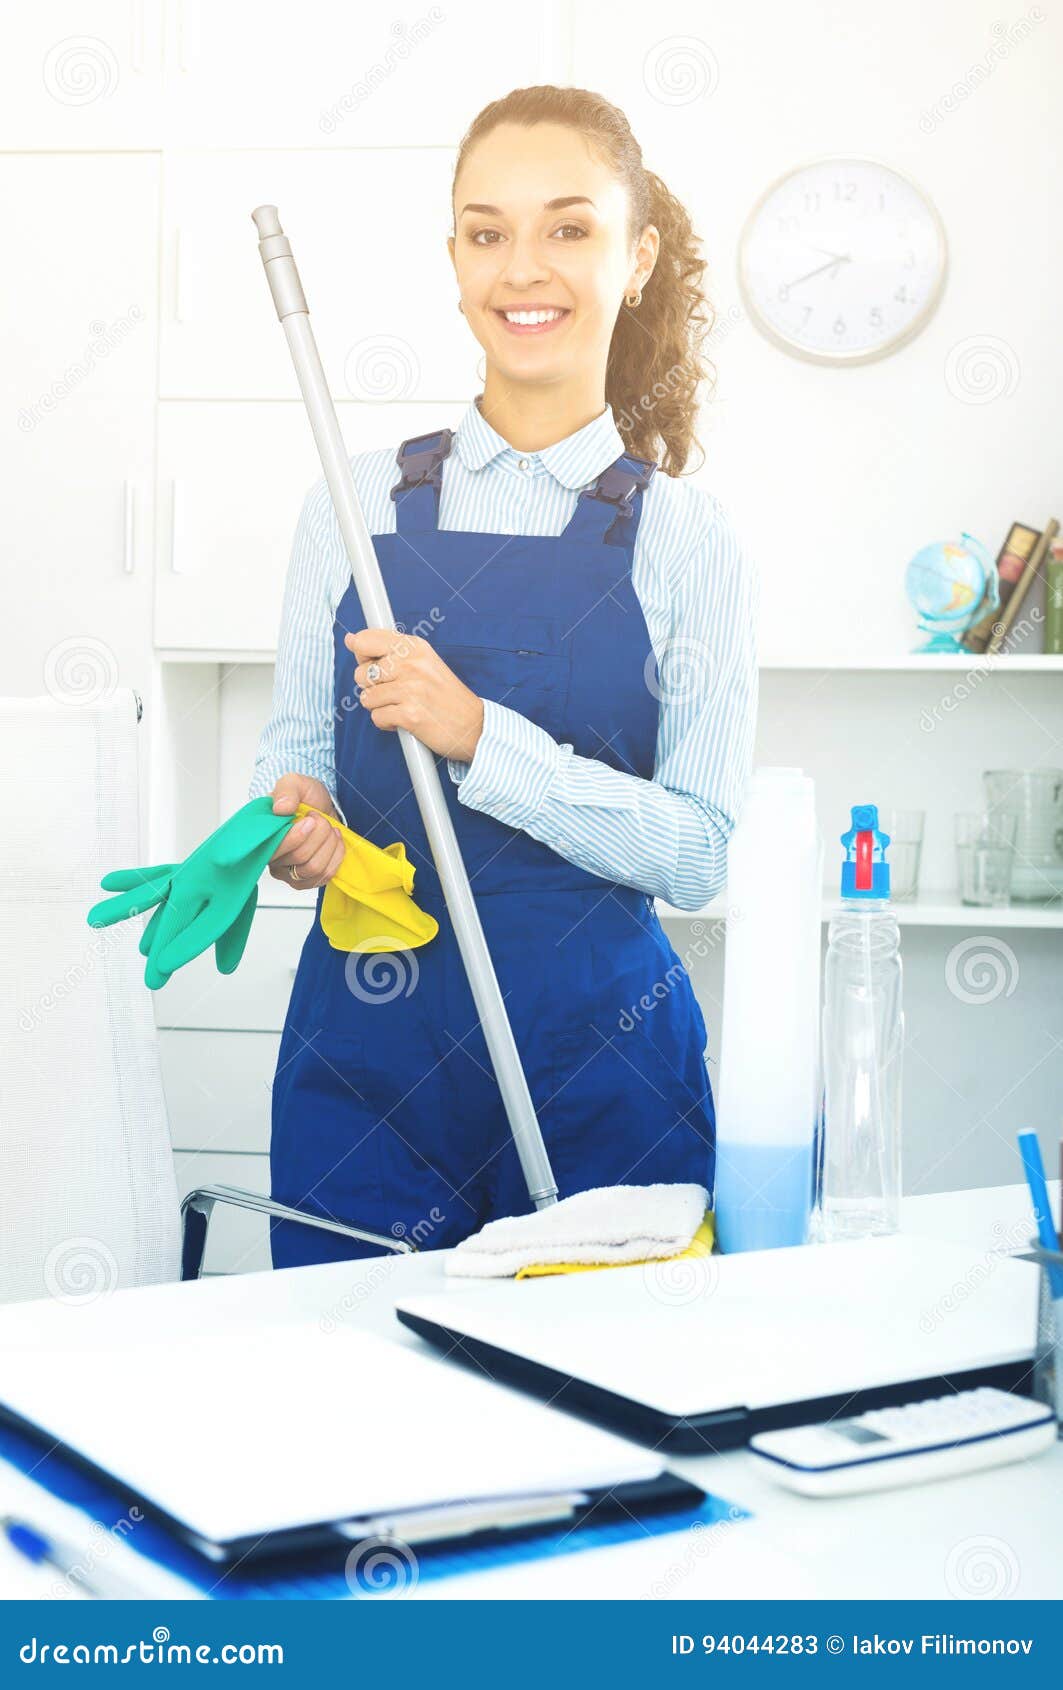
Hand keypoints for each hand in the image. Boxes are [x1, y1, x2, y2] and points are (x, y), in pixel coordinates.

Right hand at [267, 773, 344, 889]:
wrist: (322, 807)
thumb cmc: (305, 798)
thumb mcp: (294, 783)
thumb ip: (286, 791)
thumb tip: (280, 809)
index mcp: (262, 838)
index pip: (275, 850)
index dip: (297, 836)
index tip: (310, 818)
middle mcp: (272, 860)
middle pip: (300, 858)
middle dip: (319, 834)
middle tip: (319, 819)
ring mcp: (289, 874)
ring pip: (314, 868)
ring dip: (328, 844)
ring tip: (328, 828)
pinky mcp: (307, 880)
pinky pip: (325, 875)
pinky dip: (336, 855)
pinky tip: (334, 840)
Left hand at [346, 628, 484, 761]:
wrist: (474, 726)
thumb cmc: (446, 697)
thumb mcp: (424, 662)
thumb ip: (389, 651)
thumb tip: (350, 640)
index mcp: (415, 647)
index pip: (365, 639)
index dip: (362, 656)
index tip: (372, 664)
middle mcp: (412, 664)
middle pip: (361, 673)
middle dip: (372, 687)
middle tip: (395, 692)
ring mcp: (411, 689)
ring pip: (366, 698)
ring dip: (380, 707)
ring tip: (402, 706)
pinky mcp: (409, 715)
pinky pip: (377, 718)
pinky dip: (387, 724)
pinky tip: (405, 720)